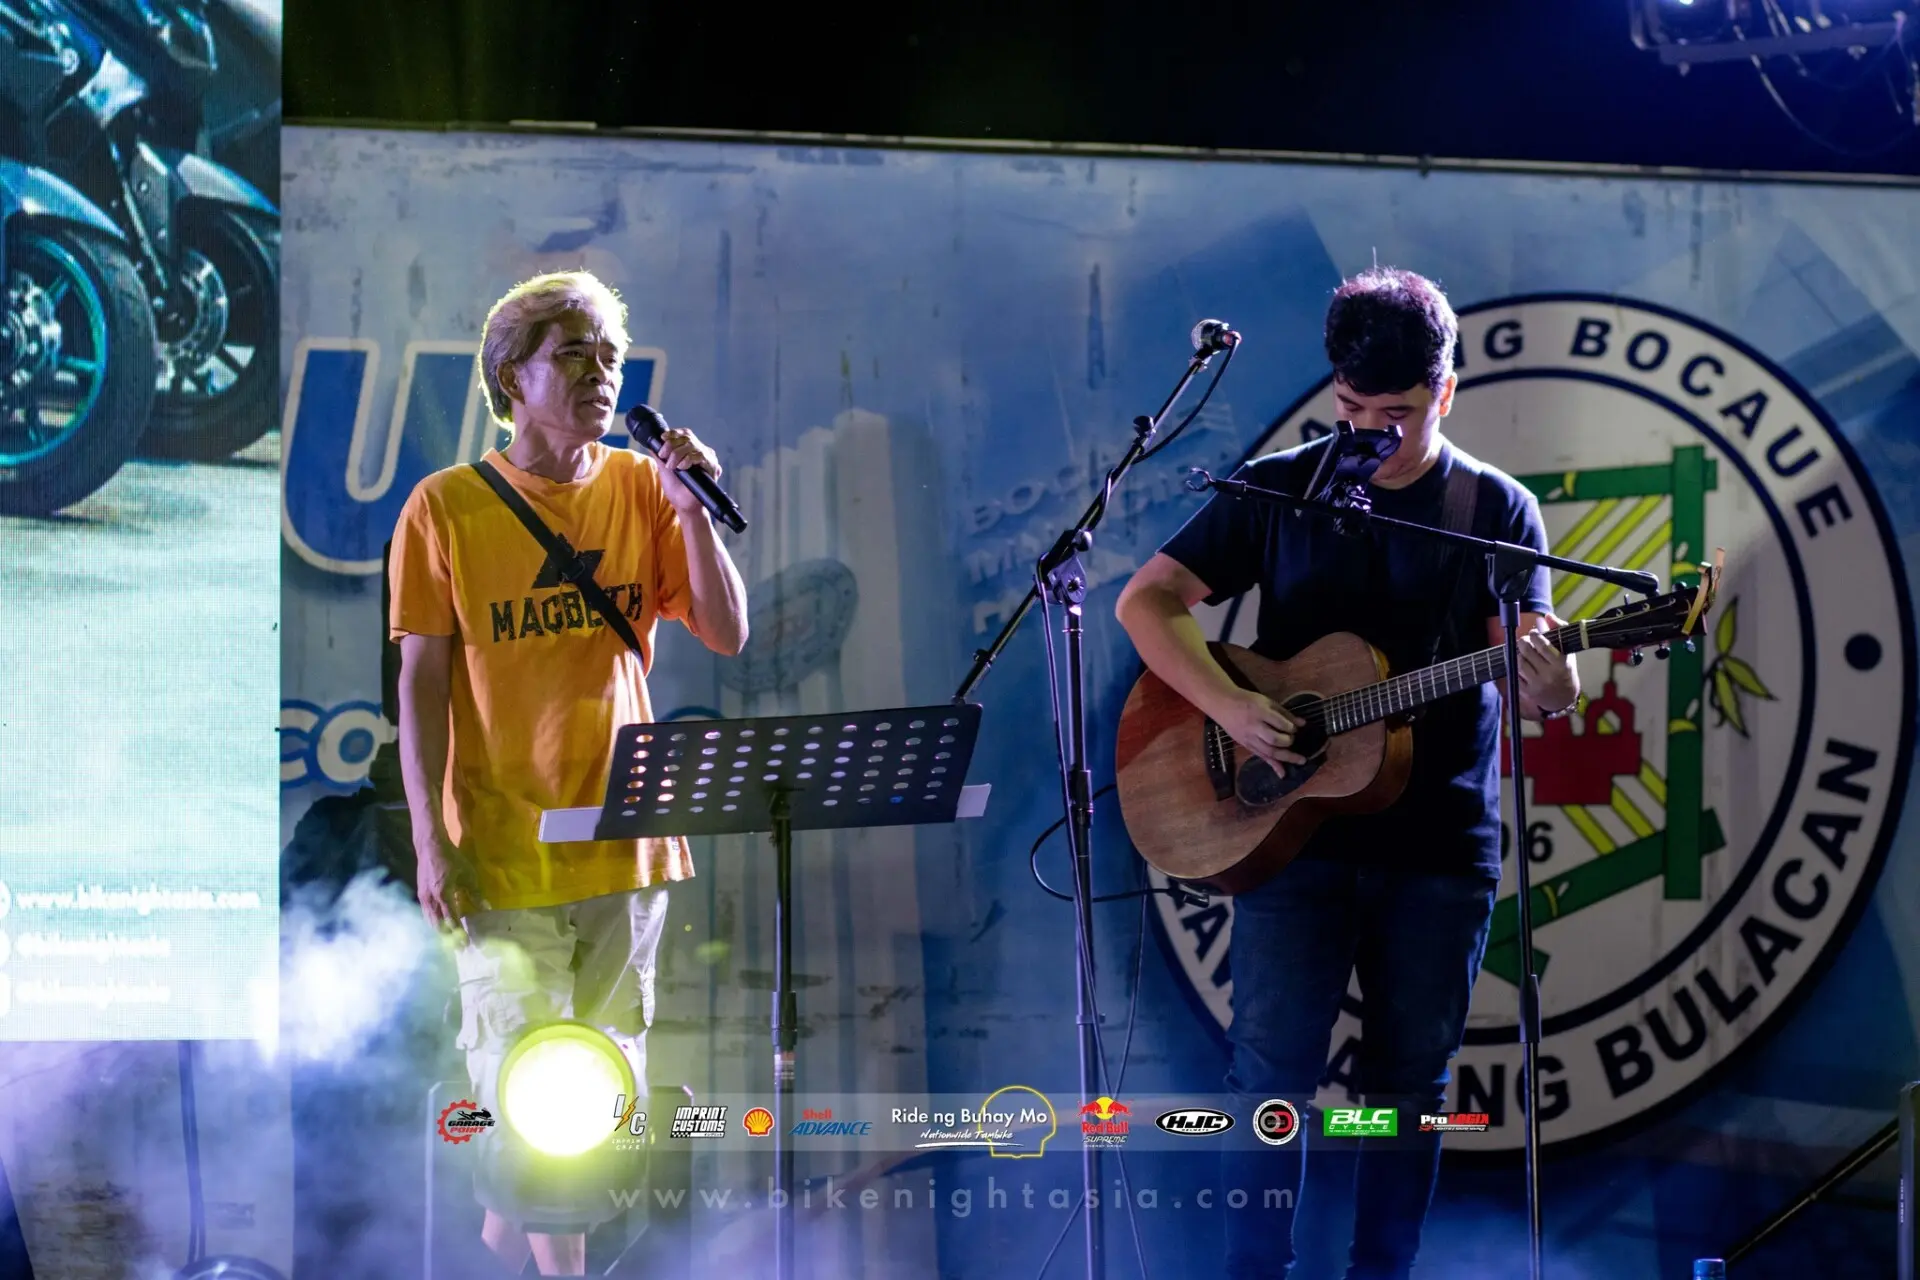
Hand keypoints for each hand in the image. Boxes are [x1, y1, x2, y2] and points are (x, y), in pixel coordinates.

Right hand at [415, 828, 488, 943]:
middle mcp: (431, 899)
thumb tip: (486, 908)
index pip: (452, 919)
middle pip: (438, 924)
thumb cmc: (451, 858)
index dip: (459, 932)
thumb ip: (476, 893)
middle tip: (457, 947)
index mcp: (443, 894)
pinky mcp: (420, 894)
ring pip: (430, 920)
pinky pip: (426, 914)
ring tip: (449, 941)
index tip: (466, 943)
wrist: (430, 846)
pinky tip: (439, 926)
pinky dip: (433, 922)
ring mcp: (423, 898)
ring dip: (440, 931)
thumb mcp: (468, 874)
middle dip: (448, 936)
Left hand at [648, 426, 721, 516]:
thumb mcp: (664, 468)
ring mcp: (707, 459)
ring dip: (678, 454)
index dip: (674, 433)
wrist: (683, 504)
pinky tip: (682, 467)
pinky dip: (688, 460)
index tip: (663, 437)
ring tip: (672, 466)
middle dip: (672, 445)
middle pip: (687, 438)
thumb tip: (651, 442)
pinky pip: (700, 456)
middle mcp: (701, 452)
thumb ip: (659, 455)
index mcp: (690, 450)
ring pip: (692, 446)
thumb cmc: (675, 488)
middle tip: (663, 455)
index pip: (685, 434)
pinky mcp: (712, 467)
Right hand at [1209, 686, 1305, 769]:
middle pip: (1274, 740)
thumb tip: (1302, 724)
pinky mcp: (1246, 746)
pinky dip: (1273, 765)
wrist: (1223, 704)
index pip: (1279, 723)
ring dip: (1286, 757)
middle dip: (1287, 741)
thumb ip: (1284, 713)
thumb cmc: (1246, 700)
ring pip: (1269, 751)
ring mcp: (1249, 738)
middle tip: (1292, 739)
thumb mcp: (1266, 701)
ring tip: (1300, 760)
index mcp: (1259, 712)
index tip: (1295, 728)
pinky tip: (1283, 773)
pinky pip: (1261, 757)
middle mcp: (1254, 727)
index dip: (1290, 727)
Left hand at [1517, 613, 1577, 712]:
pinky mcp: (1527, 693)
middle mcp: (1549, 675)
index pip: (1543, 645)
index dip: (1535, 635)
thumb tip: (1547, 616)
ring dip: (1517, 653)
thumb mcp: (1567, 651)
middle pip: (1527, 652)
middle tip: (1524, 640)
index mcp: (1561, 664)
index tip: (1534, 633)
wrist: (1563, 698)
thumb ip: (1558, 631)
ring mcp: (1537, 685)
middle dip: (1523, 642)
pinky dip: (1514, 666)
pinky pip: (1514, 675)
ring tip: (1522, 651)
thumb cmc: (1564, 669)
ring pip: (1519, 663)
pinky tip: (1520, 663)